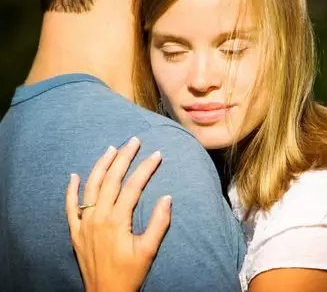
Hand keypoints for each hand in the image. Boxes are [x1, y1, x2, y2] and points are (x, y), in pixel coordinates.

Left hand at [66, 137, 171, 291]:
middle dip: (124, 157)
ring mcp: (84, 223)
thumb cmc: (129, 274)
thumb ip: (158, 223)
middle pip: (111, 179)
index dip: (145, 168)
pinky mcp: (75, 231)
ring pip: (91, 187)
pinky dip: (71, 190)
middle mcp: (98, 217)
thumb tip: (167, 198)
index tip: (156, 155)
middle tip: (134, 141)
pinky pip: (70, 207)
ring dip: (101, 165)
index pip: (133, 186)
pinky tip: (74, 175)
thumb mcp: (148, 251)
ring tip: (111, 148)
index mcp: (117, 221)